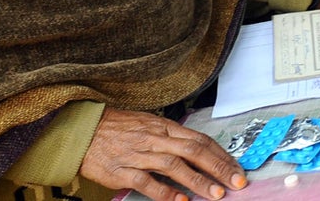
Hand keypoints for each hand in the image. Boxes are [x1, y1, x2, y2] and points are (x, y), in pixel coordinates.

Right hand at [79, 108, 246, 200]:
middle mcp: (154, 138)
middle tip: (237, 182)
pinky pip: (146, 182)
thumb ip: (173, 138)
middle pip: (193, 151)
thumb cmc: (118, 128)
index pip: (199, 140)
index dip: (220, 155)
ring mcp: (138, 154)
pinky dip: (164, 192)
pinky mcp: (121, 170)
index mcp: (164, 127)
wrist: (82, 129)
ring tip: (216, 194)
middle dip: (218, 168)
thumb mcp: (149, 124)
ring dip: (197, 181)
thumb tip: (200, 150)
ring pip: (174, 166)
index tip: (237, 168)